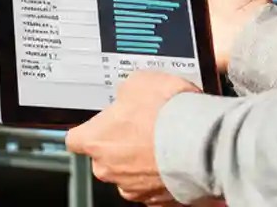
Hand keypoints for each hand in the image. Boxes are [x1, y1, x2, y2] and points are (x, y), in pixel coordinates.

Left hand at [67, 71, 200, 203]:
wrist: (201, 143)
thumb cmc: (167, 113)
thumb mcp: (139, 82)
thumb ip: (126, 93)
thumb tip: (129, 94)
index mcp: (95, 140)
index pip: (75, 139)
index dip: (89, 130)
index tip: (101, 124)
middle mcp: (108, 169)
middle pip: (104, 158)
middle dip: (121, 145)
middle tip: (144, 127)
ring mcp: (133, 188)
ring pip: (130, 174)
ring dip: (143, 161)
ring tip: (166, 143)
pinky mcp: (158, 201)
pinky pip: (155, 187)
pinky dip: (164, 176)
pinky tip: (177, 160)